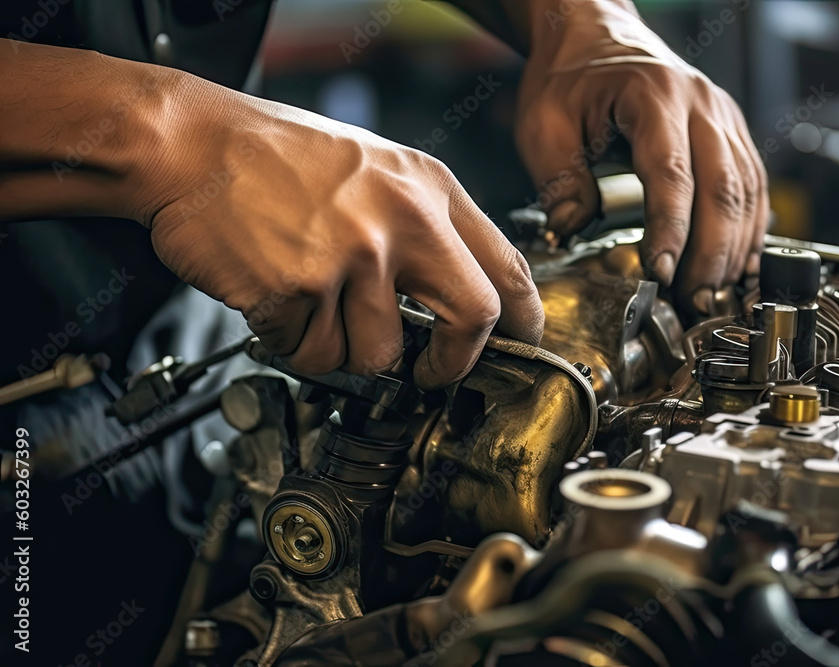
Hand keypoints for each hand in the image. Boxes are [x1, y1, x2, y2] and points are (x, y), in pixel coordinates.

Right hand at [137, 82, 542, 387]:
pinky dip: (292, 342)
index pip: (507, 268)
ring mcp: (351, 257)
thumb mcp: (377, 168)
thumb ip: (424, 225)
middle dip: (453, 364)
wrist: (191, 143)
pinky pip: (312, 354)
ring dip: (342, 346)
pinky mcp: (299, 291)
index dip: (522, 321)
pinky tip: (277, 296)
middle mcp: (400, 222)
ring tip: (313, 300)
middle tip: (431, 372)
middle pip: (472, 321)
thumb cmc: (276, 155)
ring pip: (375, 354)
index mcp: (428, 189)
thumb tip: (459, 291)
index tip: (516, 346)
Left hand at [516, 0, 767, 309]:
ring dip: (734, 250)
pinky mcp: (731, 135)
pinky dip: (749, 231)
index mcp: (654, 96)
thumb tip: (569, 230)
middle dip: (712, 254)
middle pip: (723, 188)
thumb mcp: (544, 122)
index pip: (672, 174)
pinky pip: (753, 187)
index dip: (671, 230)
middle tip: (694, 302)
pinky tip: (737, 266)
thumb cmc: (570, 75)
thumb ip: (558, 178)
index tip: (660, 274)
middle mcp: (702, 104)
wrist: (595, 33)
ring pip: (747, 192)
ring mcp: (724, 118)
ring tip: (712, 296)